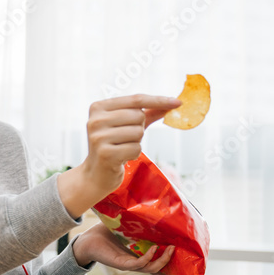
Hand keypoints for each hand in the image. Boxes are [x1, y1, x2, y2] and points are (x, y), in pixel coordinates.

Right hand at [57, 94, 180, 217]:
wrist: (96, 174)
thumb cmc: (114, 146)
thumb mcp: (127, 126)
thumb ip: (147, 113)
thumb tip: (172, 103)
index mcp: (98, 107)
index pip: (135, 99)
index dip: (158, 100)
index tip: (178, 102)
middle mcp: (95, 120)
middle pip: (138, 116)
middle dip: (140, 128)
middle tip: (125, 138)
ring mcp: (98, 137)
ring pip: (138, 132)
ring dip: (136, 142)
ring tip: (122, 148)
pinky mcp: (105, 154)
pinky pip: (135, 148)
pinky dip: (134, 154)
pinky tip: (121, 157)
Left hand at [71, 223, 174, 273]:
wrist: (87, 240)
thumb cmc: (105, 232)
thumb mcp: (125, 225)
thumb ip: (137, 218)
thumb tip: (149, 202)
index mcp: (138, 254)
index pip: (156, 260)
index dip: (169, 261)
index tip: (182, 255)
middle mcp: (135, 261)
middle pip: (158, 268)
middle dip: (170, 261)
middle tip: (179, 250)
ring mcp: (129, 264)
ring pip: (151, 268)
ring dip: (163, 260)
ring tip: (171, 249)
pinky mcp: (121, 264)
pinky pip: (139, 264)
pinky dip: (148, 257)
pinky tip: (154, 248)